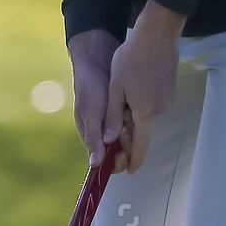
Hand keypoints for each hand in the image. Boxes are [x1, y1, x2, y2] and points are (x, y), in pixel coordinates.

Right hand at [68, 30, 131, 169]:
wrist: (99, 62)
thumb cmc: (90, 88)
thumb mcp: (90, 113)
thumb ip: (93, 136)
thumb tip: (94, 163)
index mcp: (93, 138)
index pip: (106, 161)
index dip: (117, 162)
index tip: (123, 156)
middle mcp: (104, 134)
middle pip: (121, 151)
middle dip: (127, 145)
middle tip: (127, 129)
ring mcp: (114, 123)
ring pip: (129, 138)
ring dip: (132, 132)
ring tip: (129, 117)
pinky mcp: (124, 113)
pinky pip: (133, 124)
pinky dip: (136, 120)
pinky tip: (135, 111)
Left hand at [103, 1, 184, 172]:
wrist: (157, 35)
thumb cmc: (132, 58)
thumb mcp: (116, 88)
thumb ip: (113, 116)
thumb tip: (109, 140)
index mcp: (144, 112)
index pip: (139, 145)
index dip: (134, 160)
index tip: (129, 171)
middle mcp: (159, 110)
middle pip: (141, 129)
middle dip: (128, 130)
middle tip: (114, 121)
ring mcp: (167, 100)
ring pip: (146, 115)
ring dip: (133, 113)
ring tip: (122, 93)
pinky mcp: (169, 90)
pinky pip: (153, 103)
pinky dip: (142, 102)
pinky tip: (134, 85)